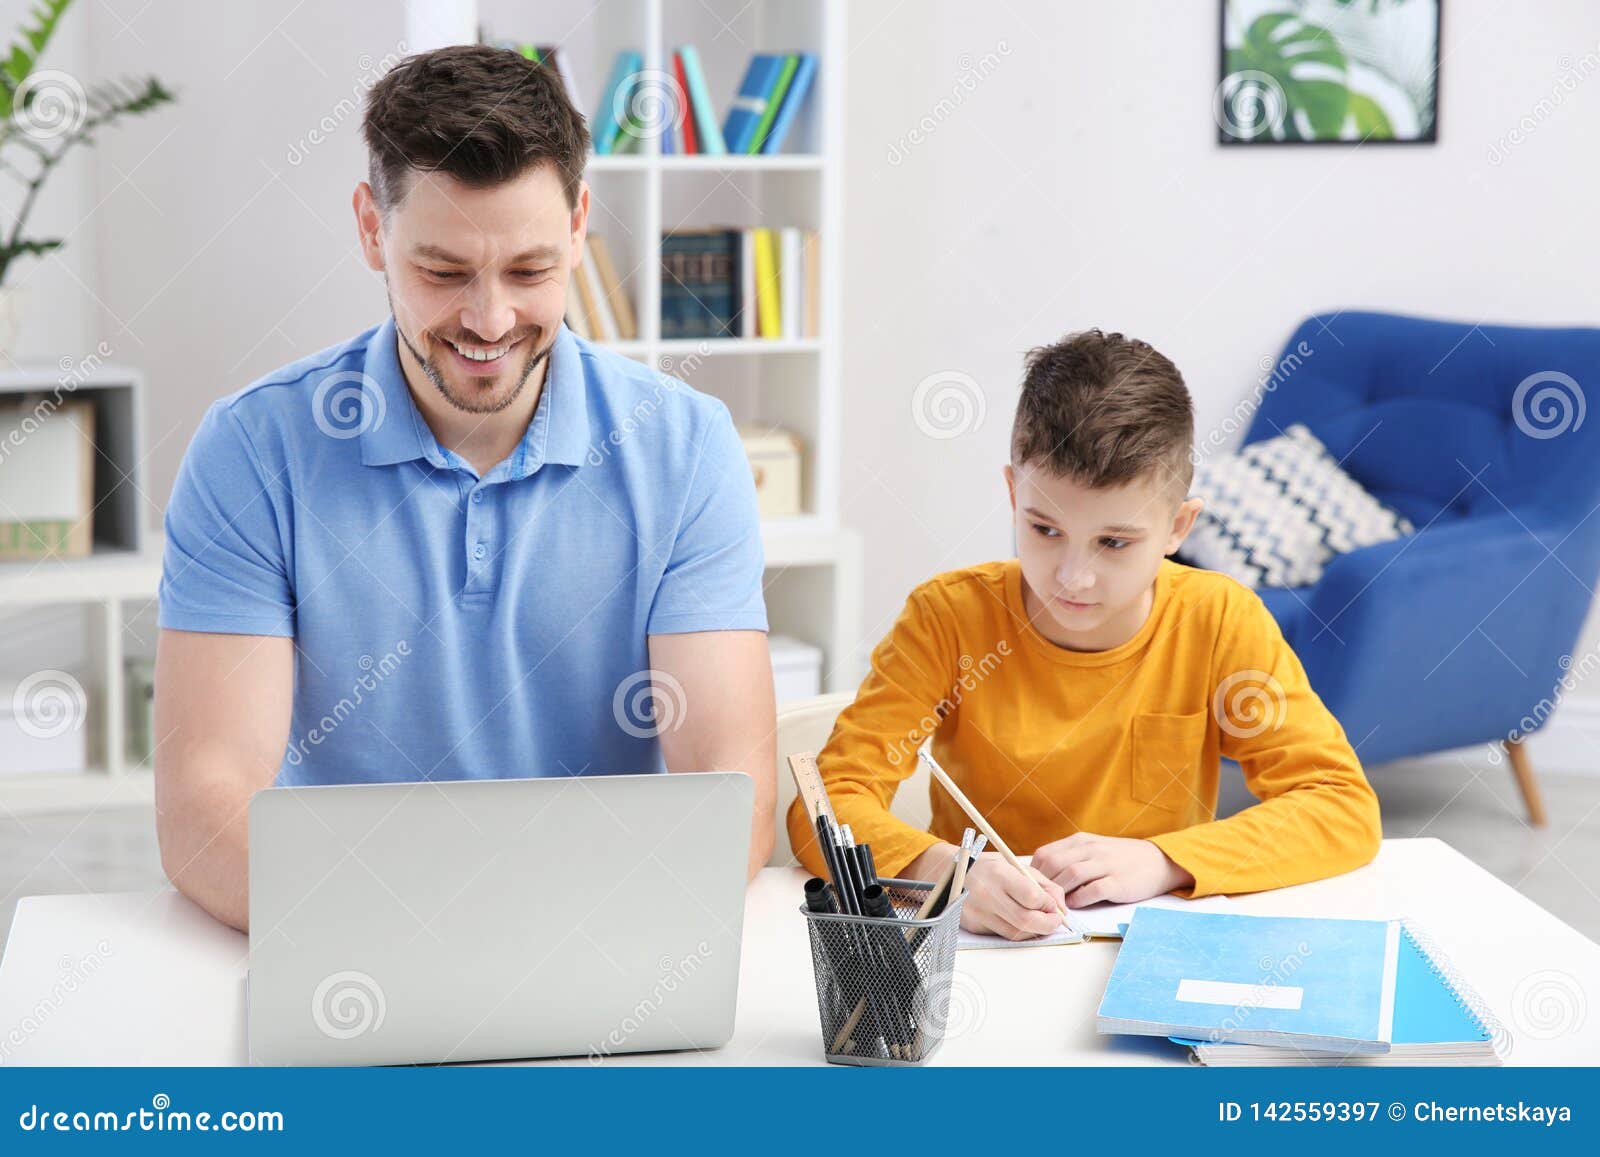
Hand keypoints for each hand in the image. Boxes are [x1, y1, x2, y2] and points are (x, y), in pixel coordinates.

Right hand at [958, 853, 1068, 940]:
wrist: (951, 874)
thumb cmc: (988, 868)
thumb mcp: (1015, 865)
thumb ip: (1042, 884)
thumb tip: (1061, 907)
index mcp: (1000, 874)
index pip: (1033, 898)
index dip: (1049, 906)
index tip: (1054, 906)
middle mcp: (987, 895)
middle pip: (1026, 921)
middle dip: (1047, 925)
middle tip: (1054, 921)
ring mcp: (979, 913)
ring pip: (1016, 934)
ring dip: (1034, 931)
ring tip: (1039, 921)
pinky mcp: (975, 926)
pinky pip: (1003, 935)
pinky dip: (1017, 932)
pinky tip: (1020, 922)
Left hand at [1030, 833, 1193, 907]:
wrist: (1158, 861)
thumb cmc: (1120, 859)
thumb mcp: (1093, 849)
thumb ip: (1070, 858)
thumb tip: (1041, 876)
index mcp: (1080, 841)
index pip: (1046, 854)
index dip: (1034, 872)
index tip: (1031, 887)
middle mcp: (1090, 849)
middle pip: (1054, 864)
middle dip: (1043, 884)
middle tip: (1039, 900)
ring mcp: (1105, 864)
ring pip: (1071, 875)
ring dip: (1059, 892)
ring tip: (1054, 905)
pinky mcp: (1118, 882)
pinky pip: (1092, 890)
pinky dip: (1079, 899)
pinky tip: (1075, 905)